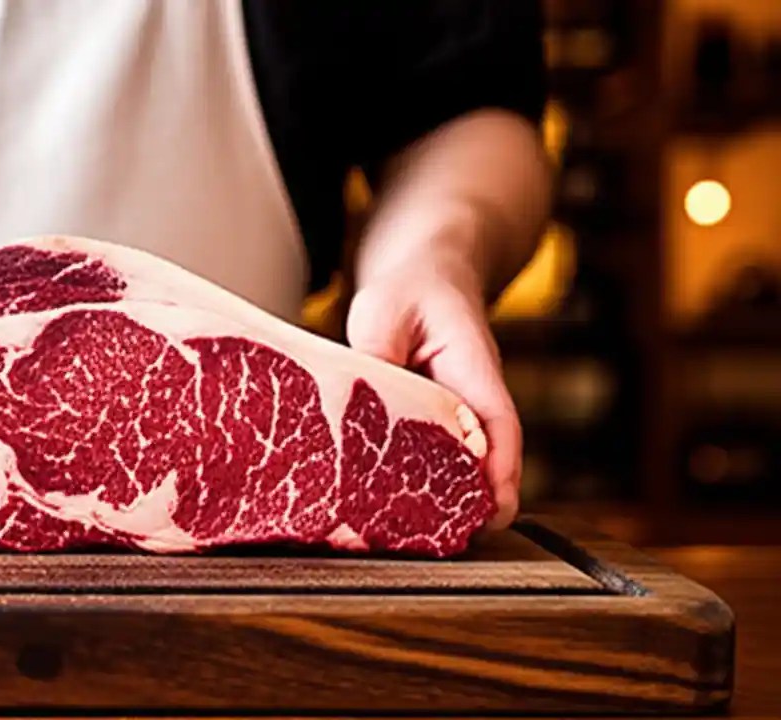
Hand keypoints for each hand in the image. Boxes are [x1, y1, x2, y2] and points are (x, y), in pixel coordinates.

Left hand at [345, 260, 519, 529]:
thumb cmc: (409, 291)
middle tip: (442, 543)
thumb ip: (375, 352)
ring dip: (445, 504)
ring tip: (411, 540)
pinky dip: (420, 489)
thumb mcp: (384, 310)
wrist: (424, 278)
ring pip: (461, 471)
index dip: (502, 473)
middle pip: (487, 466)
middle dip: (473, 507)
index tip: (494, 511)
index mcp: (476, 372)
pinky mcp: (433, 428)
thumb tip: (362, 394)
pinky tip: (388, 513)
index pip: (500, 428)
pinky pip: (433, 463)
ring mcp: (457, 419)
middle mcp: (474, 403)